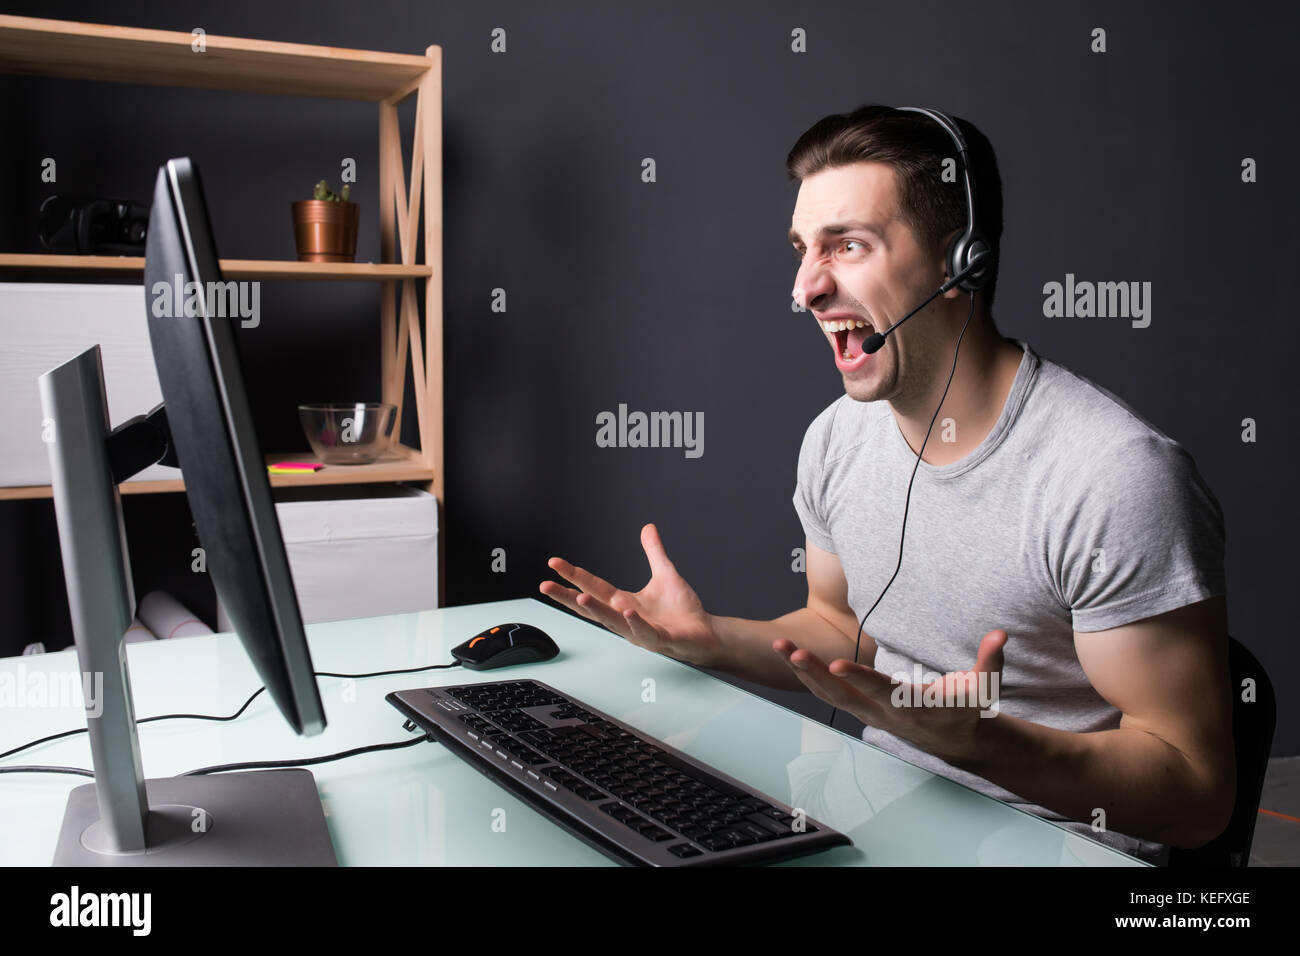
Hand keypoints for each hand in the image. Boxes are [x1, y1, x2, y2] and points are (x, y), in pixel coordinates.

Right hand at [539, 523, 721, 666]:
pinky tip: (626, 611)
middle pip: (591, 606)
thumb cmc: (682, 611)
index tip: (554, 562)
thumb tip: (648, 528)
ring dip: (596, 610)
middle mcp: (625, 616)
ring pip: (612, 621)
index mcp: (623, 601)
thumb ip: (654, 552)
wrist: (705, 633)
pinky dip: (634, 622)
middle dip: (568, 596)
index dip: (573, 574)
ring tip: (581, 597)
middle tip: (545, 586)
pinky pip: (643, 631)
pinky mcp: (658, 639)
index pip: (593, 585)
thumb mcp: (665, 574)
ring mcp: (639, 630)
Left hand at [772, 629, 1007, 767]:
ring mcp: (869, 714)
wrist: (959, 743)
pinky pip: (829, 696)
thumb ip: (989, 660)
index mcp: (912, 707)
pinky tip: (790, 659)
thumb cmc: (969, 710)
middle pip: (842, 695)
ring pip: (829, 696)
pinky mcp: (862, 711)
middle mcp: (884, 713)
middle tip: (792, 651)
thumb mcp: (983, 687)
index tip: (835, 665)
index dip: (859, 678)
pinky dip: (809, 678)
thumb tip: (1000, 634)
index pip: (880, 691)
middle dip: (814, 673)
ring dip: (803, 673)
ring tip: (781, 648)